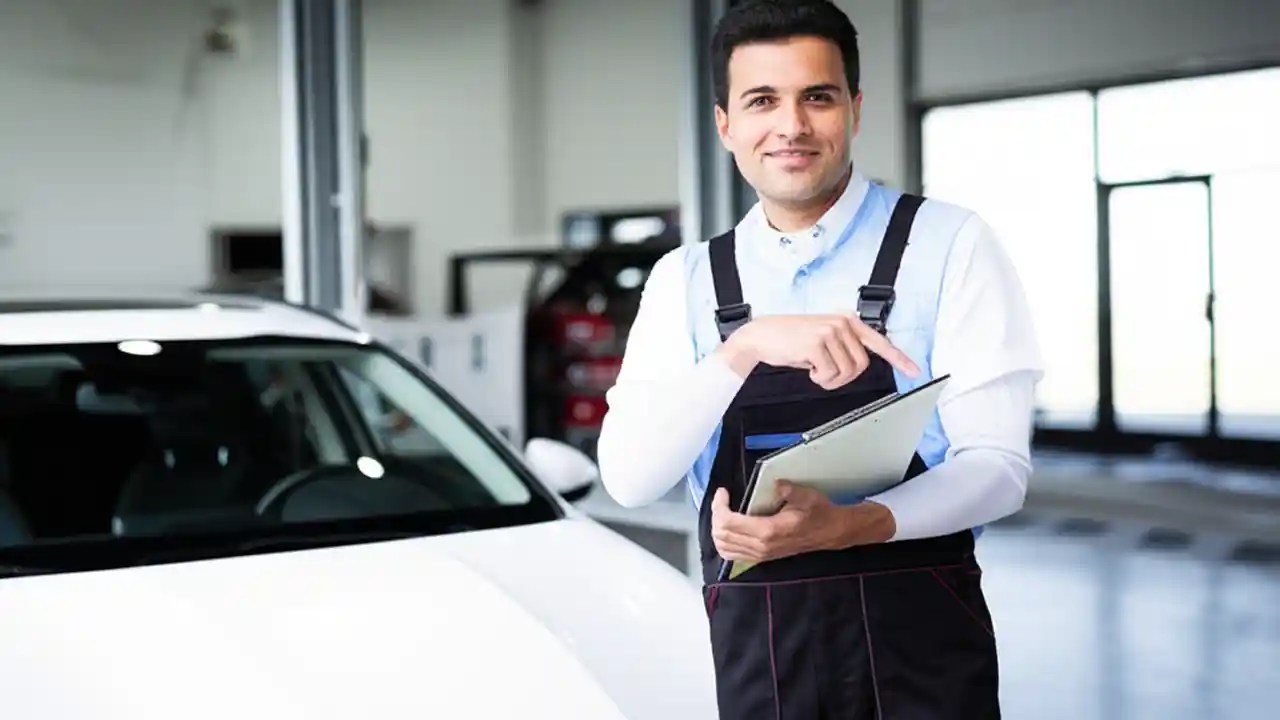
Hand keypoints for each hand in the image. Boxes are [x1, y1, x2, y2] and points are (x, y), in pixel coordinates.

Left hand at [709, 482, 895, 564]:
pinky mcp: (762, 557)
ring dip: (718, 529)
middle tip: (722, 500)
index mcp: (768, 531)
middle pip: (721, 535)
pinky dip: (724, 541)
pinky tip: (729, 528)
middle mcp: (761, 546)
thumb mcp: (805, 496)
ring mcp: (760, 554)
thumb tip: (774, 484)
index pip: (728, 522)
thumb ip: (787, 490)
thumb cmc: (818, 513)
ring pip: (724, 547)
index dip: (719, 506)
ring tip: (723, 512)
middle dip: (716, 514)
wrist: (830, 532)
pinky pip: (733, 554)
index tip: (723, 492)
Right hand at [717, 314, 919, 389]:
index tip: (914, 370)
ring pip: (846, 372)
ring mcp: (830, 331)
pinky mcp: (816, 343)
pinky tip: (808, 367)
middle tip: (825, 372)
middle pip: (861, 366)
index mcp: (847, 320)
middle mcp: (842, 323)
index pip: (879, 341)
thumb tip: (859, 365)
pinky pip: (830, 374)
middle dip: (844, 377)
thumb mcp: (823, 338)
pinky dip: (819, 379)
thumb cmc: (792, 340)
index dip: (898, 358)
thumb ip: (844, 346)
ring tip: (815, 367)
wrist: (763, 335)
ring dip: (829, 379)